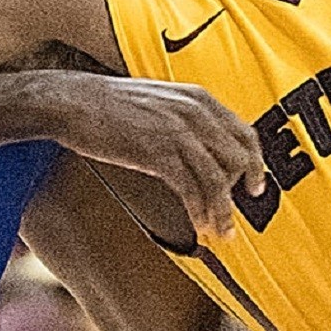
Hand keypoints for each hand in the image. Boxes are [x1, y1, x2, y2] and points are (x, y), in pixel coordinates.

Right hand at [52, 75, 264, 236]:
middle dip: (240, 193)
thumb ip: (186, 119)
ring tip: (221, 233)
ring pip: (218, 180)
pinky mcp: (157, 153)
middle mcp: (195, 112)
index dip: (257, 164)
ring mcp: (177, 132)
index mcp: (199, 98)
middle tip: (233, 216)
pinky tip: (198, 226)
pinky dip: (200, 212)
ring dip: (223, 212)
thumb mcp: (161, 101)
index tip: (255, 187)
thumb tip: (203, 150)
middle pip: (238, 160)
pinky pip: (191, 190)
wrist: (74, 101)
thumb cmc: (110, 104)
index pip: (245, 133)